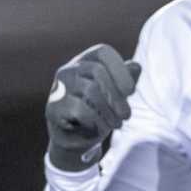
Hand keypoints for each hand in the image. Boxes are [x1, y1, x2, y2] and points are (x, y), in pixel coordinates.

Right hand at [45, 43, 138, 170]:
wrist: (74, 139)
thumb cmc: (97, 112)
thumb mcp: (115, 96)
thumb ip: (125, 81)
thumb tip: (136, 66)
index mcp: (85, 62)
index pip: (103, 51)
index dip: (120, 69)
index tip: (131, 91)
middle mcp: (69, 70)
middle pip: (98, 71)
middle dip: (117, 96)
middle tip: (126, 115)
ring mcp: (59, 87)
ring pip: (91, 90)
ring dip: (109, 111)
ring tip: (116, 124)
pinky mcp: (54, 107)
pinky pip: (81, 110)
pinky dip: (96, 121)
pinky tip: (100, 128)